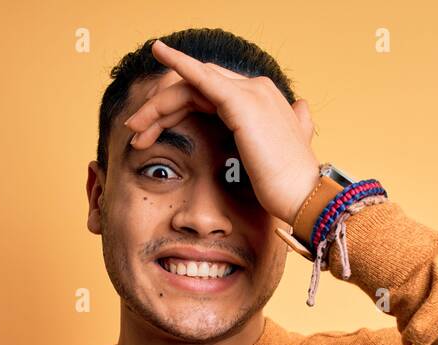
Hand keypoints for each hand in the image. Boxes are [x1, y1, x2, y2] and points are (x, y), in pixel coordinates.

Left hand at [122, 38, 321, 224]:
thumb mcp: (281, 151)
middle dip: (161, 108)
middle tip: (136, 132)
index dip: (176, 110)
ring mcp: (250, 92)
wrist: (302, 197)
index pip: (208, 94)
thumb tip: (303, 109)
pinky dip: (178, 63)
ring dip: (158, 104)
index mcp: (261, 101)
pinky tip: (159, 54)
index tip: (151, 134)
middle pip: (195, 87)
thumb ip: (293, 126)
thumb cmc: (288, 186)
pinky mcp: (240, 102)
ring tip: (134, 126)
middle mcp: (256, 90)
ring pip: (190, 86)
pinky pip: (200, 77)